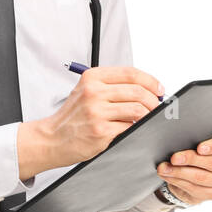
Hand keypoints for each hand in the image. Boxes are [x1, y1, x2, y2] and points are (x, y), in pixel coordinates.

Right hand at [18, 66, 163, 178]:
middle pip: (137, 91)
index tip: (159, 88)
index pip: (130, 73)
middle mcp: (93, 92)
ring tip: (146, 118)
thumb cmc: (72, 116)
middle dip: (154, 100)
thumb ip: (111, 86)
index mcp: (92, 78)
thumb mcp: (86, 91)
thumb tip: (145, 88)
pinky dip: (136, 127)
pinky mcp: (101, 130)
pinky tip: (133, 128)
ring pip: (137, 109)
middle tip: (157, 106)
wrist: (52, 138)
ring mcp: (97, 112)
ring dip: (148, 115)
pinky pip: (129, 127)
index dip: (150, 81)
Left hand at [156, 133, 211, 205]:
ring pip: (201, 178)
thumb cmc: (200, 148)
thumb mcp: (201, 137)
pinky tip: (168, 175)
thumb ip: (195, 133)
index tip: (199, 147)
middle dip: (190, 159)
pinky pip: (194, 188)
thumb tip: (173, 128)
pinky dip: (178, 181)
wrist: (199, 171)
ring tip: (164, 168)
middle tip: (174, 157)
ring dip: (179, 172)